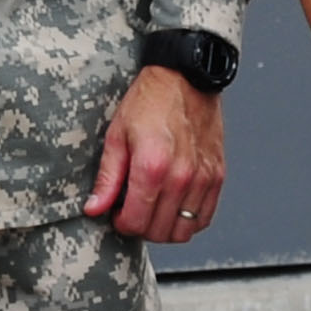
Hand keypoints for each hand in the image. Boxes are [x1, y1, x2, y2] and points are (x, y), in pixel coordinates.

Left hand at [84, 66, 226, 244]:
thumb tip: (94, 208)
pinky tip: (173, 207)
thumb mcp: (116, 134)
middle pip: (159, 231)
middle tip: (131, 211)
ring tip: (152, 210)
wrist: (185, 79)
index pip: (136, 221)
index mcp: (152, 166)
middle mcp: (181, 177)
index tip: (116, 215)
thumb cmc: (149, 102)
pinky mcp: (217, 177)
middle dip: (140, 227)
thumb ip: (107, 177)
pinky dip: (188, 222)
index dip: (121, 223)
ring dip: (164, 229)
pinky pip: (204, 218)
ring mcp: (202, 179)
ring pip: (183, 231)